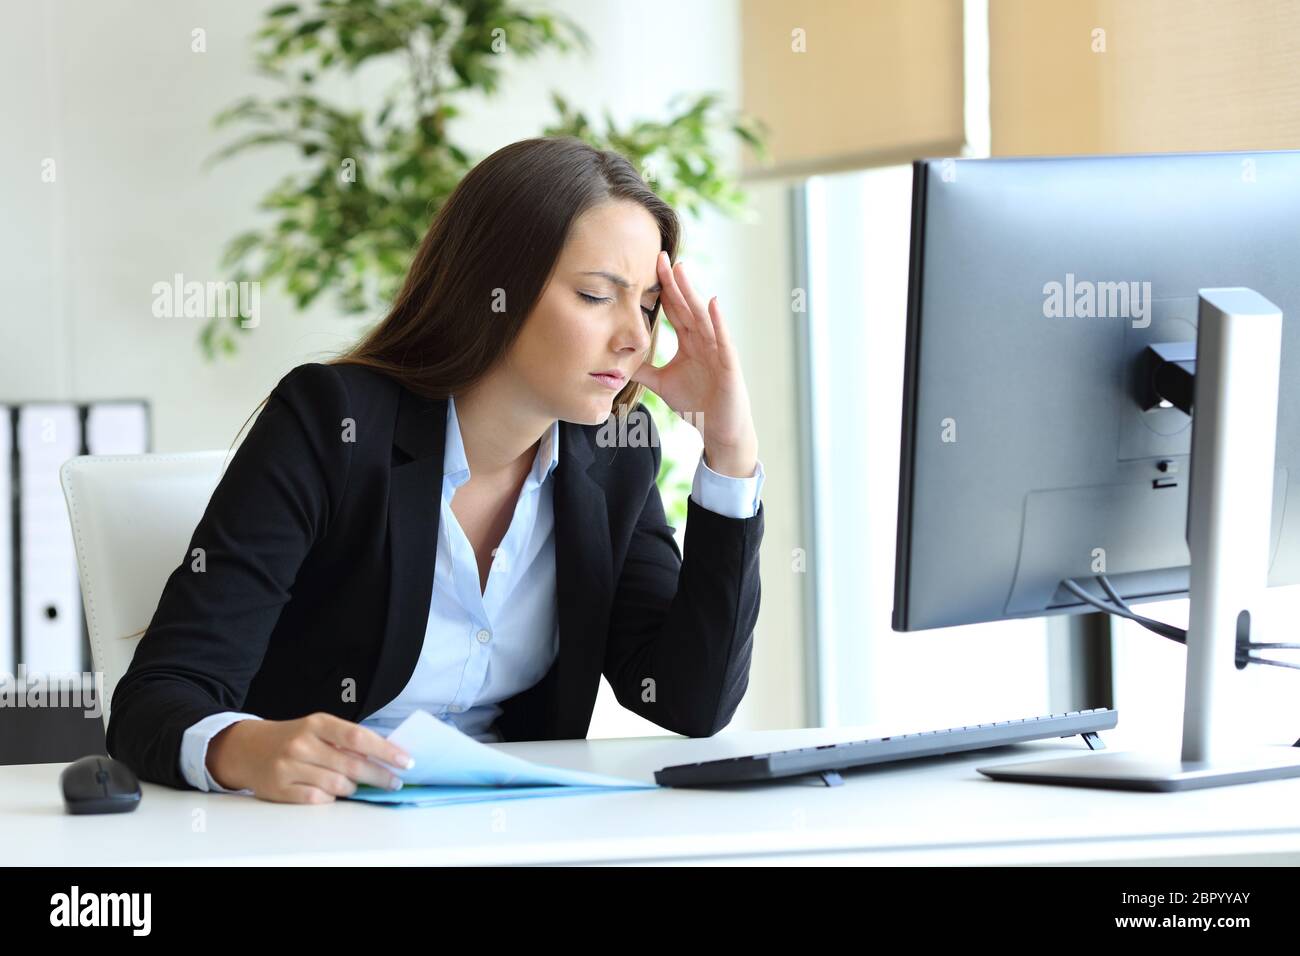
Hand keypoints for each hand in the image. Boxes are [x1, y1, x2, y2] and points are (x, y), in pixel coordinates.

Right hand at [207, 712, 413, 803]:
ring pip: (337, 785)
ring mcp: (289, 767)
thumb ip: (347, 740)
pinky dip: (330, 798)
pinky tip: (332, 792)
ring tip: (356, 784)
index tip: (405, 760)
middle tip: (394, 781)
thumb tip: (385, 755)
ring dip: (353, 787)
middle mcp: (302, 743)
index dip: (385, 750)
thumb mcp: (318, 728)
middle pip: (351, 764)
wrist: (247, 748)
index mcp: (317, 723)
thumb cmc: (293, 737)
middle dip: (379, 775)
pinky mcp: (279, 789)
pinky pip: (316, 799)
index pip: (358, 737)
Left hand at [629, 251, 758, 477]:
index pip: (673, 310)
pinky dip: (718, 320)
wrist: (720, 431)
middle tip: (659, 256)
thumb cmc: (698, 405)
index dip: (661, 289)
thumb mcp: (663, 384)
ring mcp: (718, 349)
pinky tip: (713, 302)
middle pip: (686, 305)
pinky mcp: (729, 364)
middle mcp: (704, 340)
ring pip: (703, 316)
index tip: (646, 267)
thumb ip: (644, 370)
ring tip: (680, 270)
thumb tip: (618, 360)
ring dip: (692, 292)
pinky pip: (723, 339)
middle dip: (673, 282)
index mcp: (690, 342)